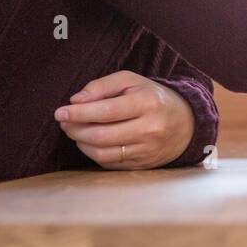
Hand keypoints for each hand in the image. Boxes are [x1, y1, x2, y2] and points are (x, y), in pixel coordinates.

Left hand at [54, 70, 195, 169]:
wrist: (186, 123)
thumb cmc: (152, 97)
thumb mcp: (132, 81)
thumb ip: (102, 86)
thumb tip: (76, 101)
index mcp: (148, 103)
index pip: (107, 111)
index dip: (79, 113)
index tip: (60, 112)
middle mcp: (150, 128)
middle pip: (102, 134)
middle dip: (76, 129)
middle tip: (64, 122)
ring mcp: (147, 150)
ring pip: (103, 152)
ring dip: (81, 142)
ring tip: (75, 131)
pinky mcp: (143, 165)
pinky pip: (109, 163)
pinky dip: (93, 152)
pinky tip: (90, 142)